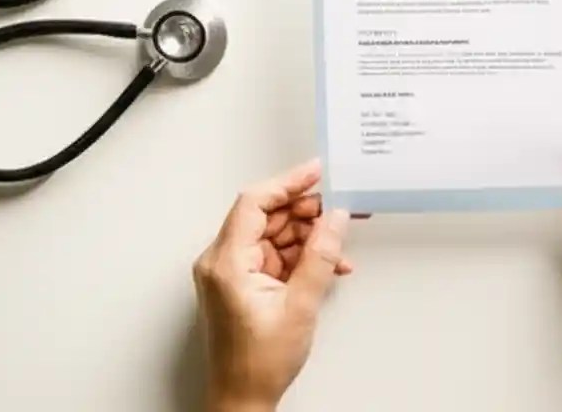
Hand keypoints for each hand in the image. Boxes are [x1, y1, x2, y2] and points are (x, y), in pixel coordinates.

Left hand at [193, 161, 351, 411]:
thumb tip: (335, 219)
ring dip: (308, 237)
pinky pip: (274, 256)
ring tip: (339, 245)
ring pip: (274, 236)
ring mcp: (232, 272)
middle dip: (305, 212)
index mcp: (226, 263)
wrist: (243, 398)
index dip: (287, 182)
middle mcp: (222, 262)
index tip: (316, 172)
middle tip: (339, 208)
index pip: (254, 203)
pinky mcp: (242, 283)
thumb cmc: (257, 364)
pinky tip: (327, 265)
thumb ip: (320, 257)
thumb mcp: (300, 306)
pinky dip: (300, 257)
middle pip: (266, 217)